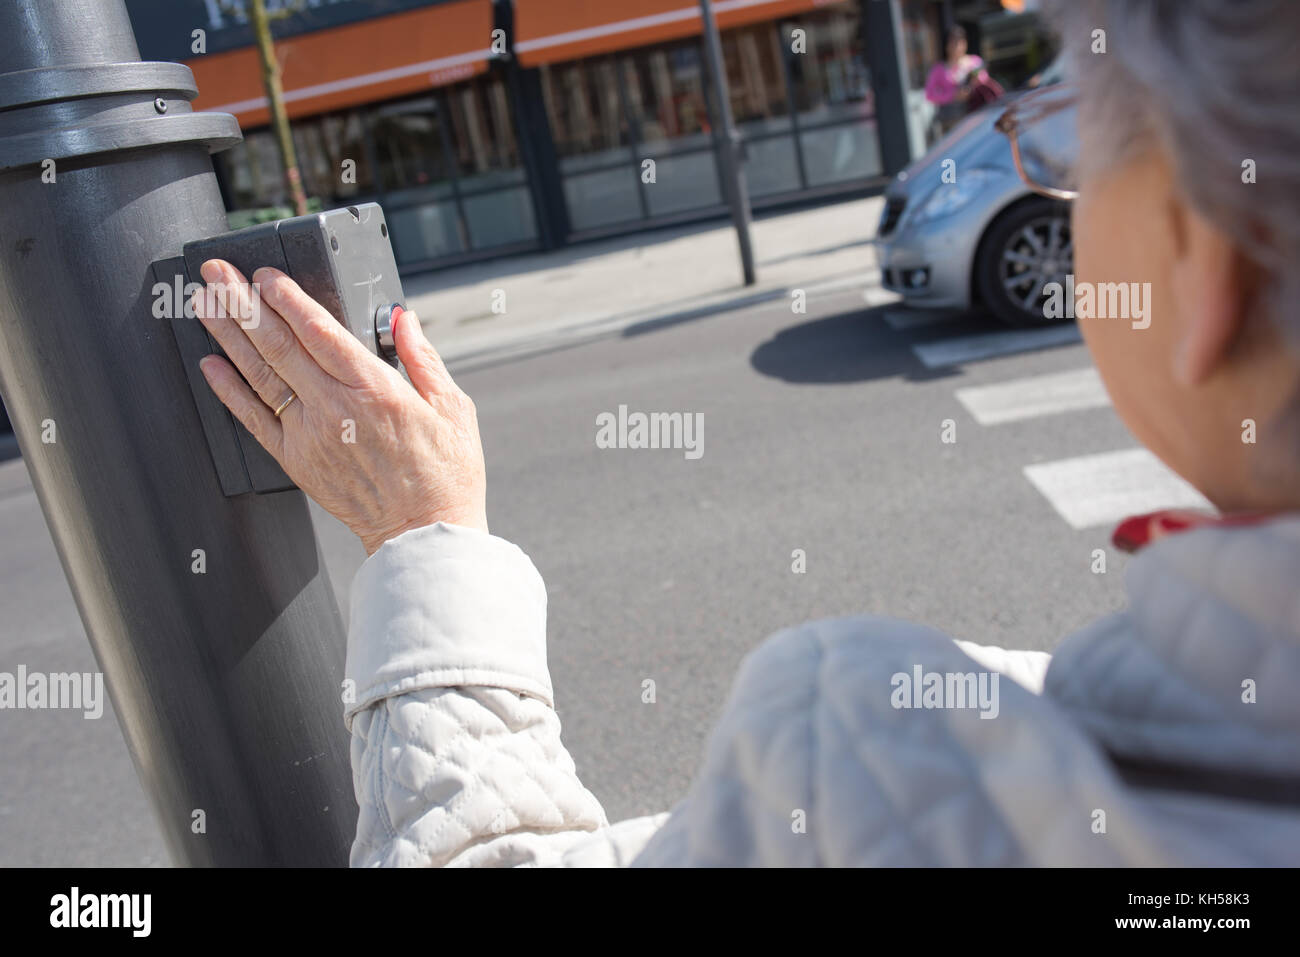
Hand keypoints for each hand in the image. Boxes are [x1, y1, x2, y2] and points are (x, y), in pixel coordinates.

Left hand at [192, 260, 487, 554]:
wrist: (422, 533)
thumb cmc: (444, 475)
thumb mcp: (452, 408)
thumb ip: (423, 358)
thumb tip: (402, 319)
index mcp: (375, 389)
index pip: (318, 330)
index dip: (286, 298)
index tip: (265, 275)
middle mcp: (334, 409)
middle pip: (278, 344)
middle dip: (243, 302)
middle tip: (216, 272)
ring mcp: (309, 435)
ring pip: (258, 374)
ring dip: (228, 334)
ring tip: (206, 302)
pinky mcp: (296, 461)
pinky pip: (253, 420)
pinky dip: (229, 390)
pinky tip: (211, 364)